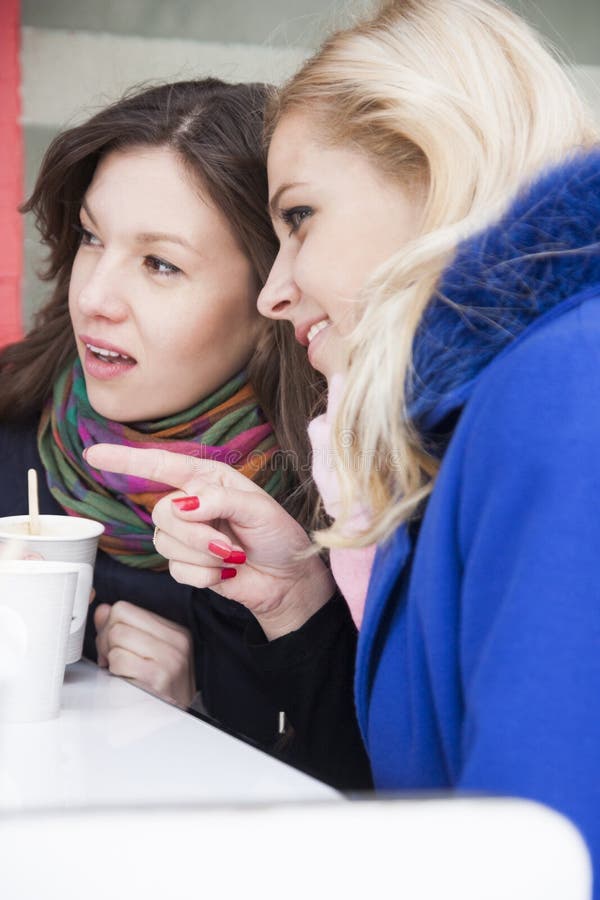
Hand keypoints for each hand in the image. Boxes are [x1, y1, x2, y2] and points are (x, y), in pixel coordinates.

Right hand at [85, 445, 334, 638]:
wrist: (288, 579)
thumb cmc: (278, 536)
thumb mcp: (258, 509)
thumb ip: (219, 500)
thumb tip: (183, 504)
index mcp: (207, 480)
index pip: (161, 465)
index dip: (126, 460)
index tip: (94, 454)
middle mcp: (191, 504)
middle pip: (162, 513)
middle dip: (196, 535)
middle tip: (230, 546)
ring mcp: (185, 536)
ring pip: (166, 544)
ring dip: (204, 556)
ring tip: (232, 557)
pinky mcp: (186, 566)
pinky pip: (177, 571)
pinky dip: (206, 575)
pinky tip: (226, 573)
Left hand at [94, 601, 194, 707]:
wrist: (174, 723)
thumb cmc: (159, 690)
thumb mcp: (146, 653)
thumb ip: (123, 628)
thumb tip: (102, 610)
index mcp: (175, 630)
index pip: (125, 608)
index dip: (109, 626)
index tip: (113, 646)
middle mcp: (176, 640)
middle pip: (117, 619)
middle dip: (106, 641)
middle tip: (112, 661)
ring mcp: (169, 657)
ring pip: (116, 636)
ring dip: (111, 658)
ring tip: (121, 671)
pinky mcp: (157, 675)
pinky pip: (118, 659)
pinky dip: (115, 671)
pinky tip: (125, 680)